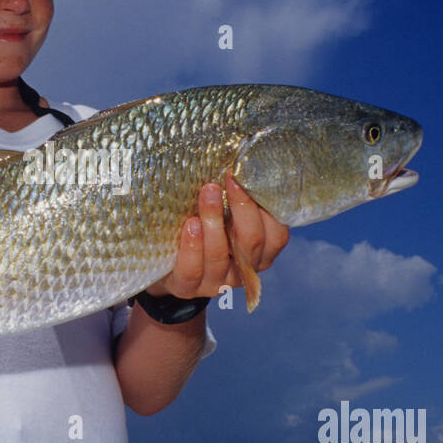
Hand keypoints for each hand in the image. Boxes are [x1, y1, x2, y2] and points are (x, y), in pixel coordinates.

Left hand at [146, 174, 288, 300]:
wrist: (165, 263)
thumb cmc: (200, 227)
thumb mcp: (223, 215)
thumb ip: (233, 198)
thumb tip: (237, 155)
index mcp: (260, 252)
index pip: (277, 234)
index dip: (266, 207)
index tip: (249, 176)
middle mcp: (243, 271)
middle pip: (252, 242)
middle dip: (242, 208)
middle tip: (229, 179)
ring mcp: (216, 282)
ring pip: (221, 255)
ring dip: (214, 221)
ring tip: (207, 192)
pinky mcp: (188, 287)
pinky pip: (192, 269)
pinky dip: (192, 246)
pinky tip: (190, 224)